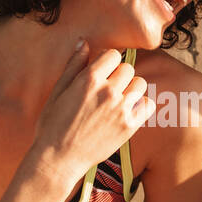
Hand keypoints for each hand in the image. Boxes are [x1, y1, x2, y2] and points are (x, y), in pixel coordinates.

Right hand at [31, 40, 154, 188]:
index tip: (102, 72)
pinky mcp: (129, 126)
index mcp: (89, 79)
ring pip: (140, 84)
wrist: (59, 159)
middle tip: (108, 88)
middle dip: (119, 75)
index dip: (107, 62)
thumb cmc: (53, 124)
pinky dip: (141, 105)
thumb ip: (73, 65)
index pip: (113, 55)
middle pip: (128, 68)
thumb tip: (84, 42)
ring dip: (131, 88)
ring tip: (119, 99)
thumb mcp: (58, 91)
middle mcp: (108, 91)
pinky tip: (128, 111)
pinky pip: (149, 105)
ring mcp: (121, 109)